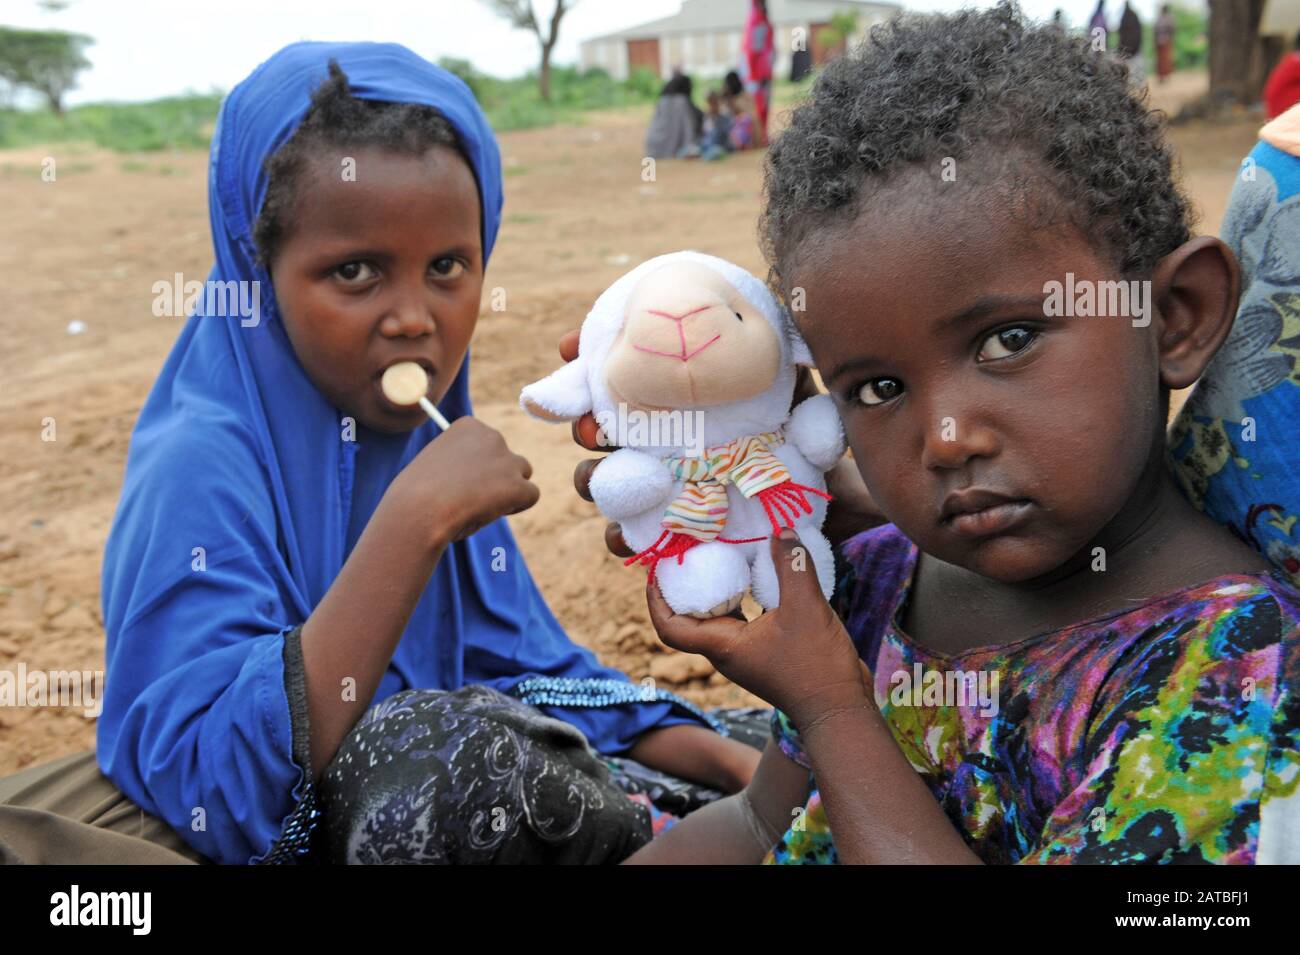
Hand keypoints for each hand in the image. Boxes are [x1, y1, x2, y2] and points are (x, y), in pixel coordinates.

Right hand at [388, 416, 539, 549]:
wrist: (419, 510)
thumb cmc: (417, 494)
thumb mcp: (436, 465)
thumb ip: (462, 463)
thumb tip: (483, 480)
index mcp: (469, 426)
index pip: (488, 444)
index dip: (479, 466)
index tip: (461, 481)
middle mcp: (492, 436)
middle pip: (507, 458)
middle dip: (496, 478)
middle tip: (471, 499)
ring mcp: (507, 459)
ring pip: (522, 474)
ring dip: (508, 490)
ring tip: (481, 506)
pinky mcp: (518, 484)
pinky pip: (531, 495)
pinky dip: (516, 506)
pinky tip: (492, 512)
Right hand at [564, 330, 887, 554]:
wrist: (836, 506)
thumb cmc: (813, 438)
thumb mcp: (803, 390)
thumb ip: (784, 357)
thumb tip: (785, 327)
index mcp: (679, 398)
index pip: (621, 371)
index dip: (587, 356)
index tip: (570, 349)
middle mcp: (663, 438)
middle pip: (601, 425)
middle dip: (587, 424)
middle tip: (596, 428)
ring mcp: (665, 485)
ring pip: (606, 480)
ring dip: (594, 479)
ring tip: (601, 479)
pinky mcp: (678, 531)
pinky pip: (634, 537)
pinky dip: (621, 539)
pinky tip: (625, 537)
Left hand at [646, 527, 871, 727]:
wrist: (839, 708)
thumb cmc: (815, 665)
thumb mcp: (806, 608)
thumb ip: (792, 566)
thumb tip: (780, 531)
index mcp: (722, 646)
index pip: (670, 627)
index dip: (655, 600)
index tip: (655, 571)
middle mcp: (726, 651)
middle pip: (689, 618)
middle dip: (683, 587)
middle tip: (688, 553)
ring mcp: (745, 653)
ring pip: (717, 617)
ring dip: (714, 591)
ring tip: (719, 557)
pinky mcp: (764, 652)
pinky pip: (741, 620)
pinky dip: (742, 597)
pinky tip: (757, 576)